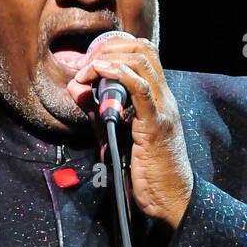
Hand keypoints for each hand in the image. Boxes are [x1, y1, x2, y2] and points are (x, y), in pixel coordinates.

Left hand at [66, 36, 193, 229]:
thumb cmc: (146, 172)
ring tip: (86, 70)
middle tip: (83, 62)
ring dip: (109, 58)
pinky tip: (100, 72)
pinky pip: (141, 89)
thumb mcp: (115, 135)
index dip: (114, 46)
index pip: (143, 53)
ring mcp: (163, 110)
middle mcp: (164, 98)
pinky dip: (118, 74)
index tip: (88, 59)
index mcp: (158, 99)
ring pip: (142, 61)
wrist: (170, 199)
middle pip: (142, 49)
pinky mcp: (156, 126)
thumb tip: (76, 87)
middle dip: (108, 47)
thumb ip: (96, 110)